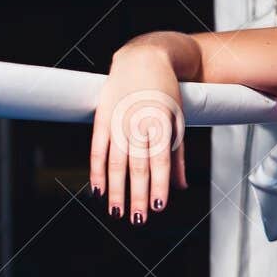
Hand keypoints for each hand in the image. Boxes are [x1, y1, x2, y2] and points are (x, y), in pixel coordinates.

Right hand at [90, 48, 187, 221]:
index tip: (158, 207)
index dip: (158, 186)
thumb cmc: (166, 92)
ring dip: (116, 189)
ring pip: (116, 161)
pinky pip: (97, 148)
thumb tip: (180, 187)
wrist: (145, 57)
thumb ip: (177, 155)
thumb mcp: (178, 121)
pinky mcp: (102, 116)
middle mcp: (138, 122)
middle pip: (137, 166)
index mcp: (161, 123)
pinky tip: (98, 189)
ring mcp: (118, 119)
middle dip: (137, 195)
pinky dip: (97, 170)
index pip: (159, 162)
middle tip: (138, 219)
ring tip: (117, 211)